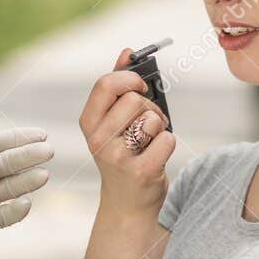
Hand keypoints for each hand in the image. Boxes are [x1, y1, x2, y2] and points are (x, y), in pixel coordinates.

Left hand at [0, 100, 52, 258]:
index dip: (19, 139)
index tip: (41, 134)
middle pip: (8, 165)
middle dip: (29, 157)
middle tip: (49, 151)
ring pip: (10, 190)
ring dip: (27, 182)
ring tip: (43, 175)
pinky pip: (2, 218)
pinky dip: (16, 212)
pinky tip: (26, 203)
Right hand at [80, 49, 174, 216]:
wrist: (127, 206)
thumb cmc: (124, 158)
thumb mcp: (113, 124)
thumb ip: (118, 88)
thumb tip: (127, 52)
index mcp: (88, 123)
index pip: (106, 84)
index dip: (130, 78)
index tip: (141, 86)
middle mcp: (98, 140)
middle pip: (135, 99)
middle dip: (150, 107)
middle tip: (149, 123)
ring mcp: (118, 158)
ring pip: (152, 118)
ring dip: (160, 126)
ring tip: (152, 140)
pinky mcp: (141, 172)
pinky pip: (166, 140)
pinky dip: (169, 144)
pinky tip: (158, 156)